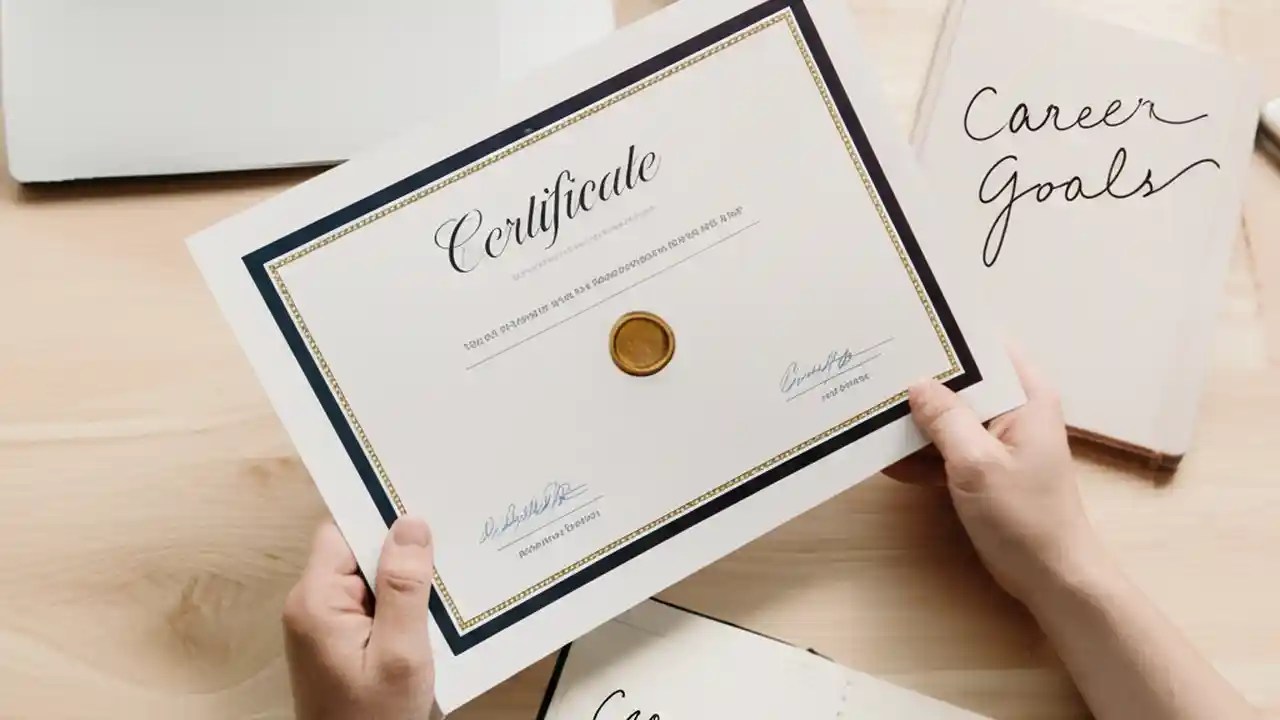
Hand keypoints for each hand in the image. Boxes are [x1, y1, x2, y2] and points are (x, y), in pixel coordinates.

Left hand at [283, 517, 437, 719]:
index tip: (424, 511)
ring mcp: (323, 625)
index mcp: (316, 602)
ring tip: (445, 585)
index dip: (381, 519)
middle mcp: (311, 607)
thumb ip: (404, 588)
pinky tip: (429, 615)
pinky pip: (370, 604)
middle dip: (400, 552)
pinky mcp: (338, 641)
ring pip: (367, 578)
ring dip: (404, 582)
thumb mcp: (401, 654)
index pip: (343, 532)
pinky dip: (399, 605)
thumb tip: (410, 525)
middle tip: (447, 549)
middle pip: (356, 552)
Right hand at [886, 354, 1100, 606]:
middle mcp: (1014, 410)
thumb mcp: (977, 463)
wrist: (1052, 577)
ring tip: (868, 411)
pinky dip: (921, 454)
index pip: (988, 346)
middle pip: (964, 380)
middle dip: (923, 378)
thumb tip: (916, 382)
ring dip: (915, 420)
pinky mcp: (984, 468)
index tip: (908, 328)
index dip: (950, 336)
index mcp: (1026, 396)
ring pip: (950, 416)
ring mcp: (998, 441)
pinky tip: (884, 459)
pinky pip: (947, 448)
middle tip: (875, 369)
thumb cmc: (1023, 516)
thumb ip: (946, 419)